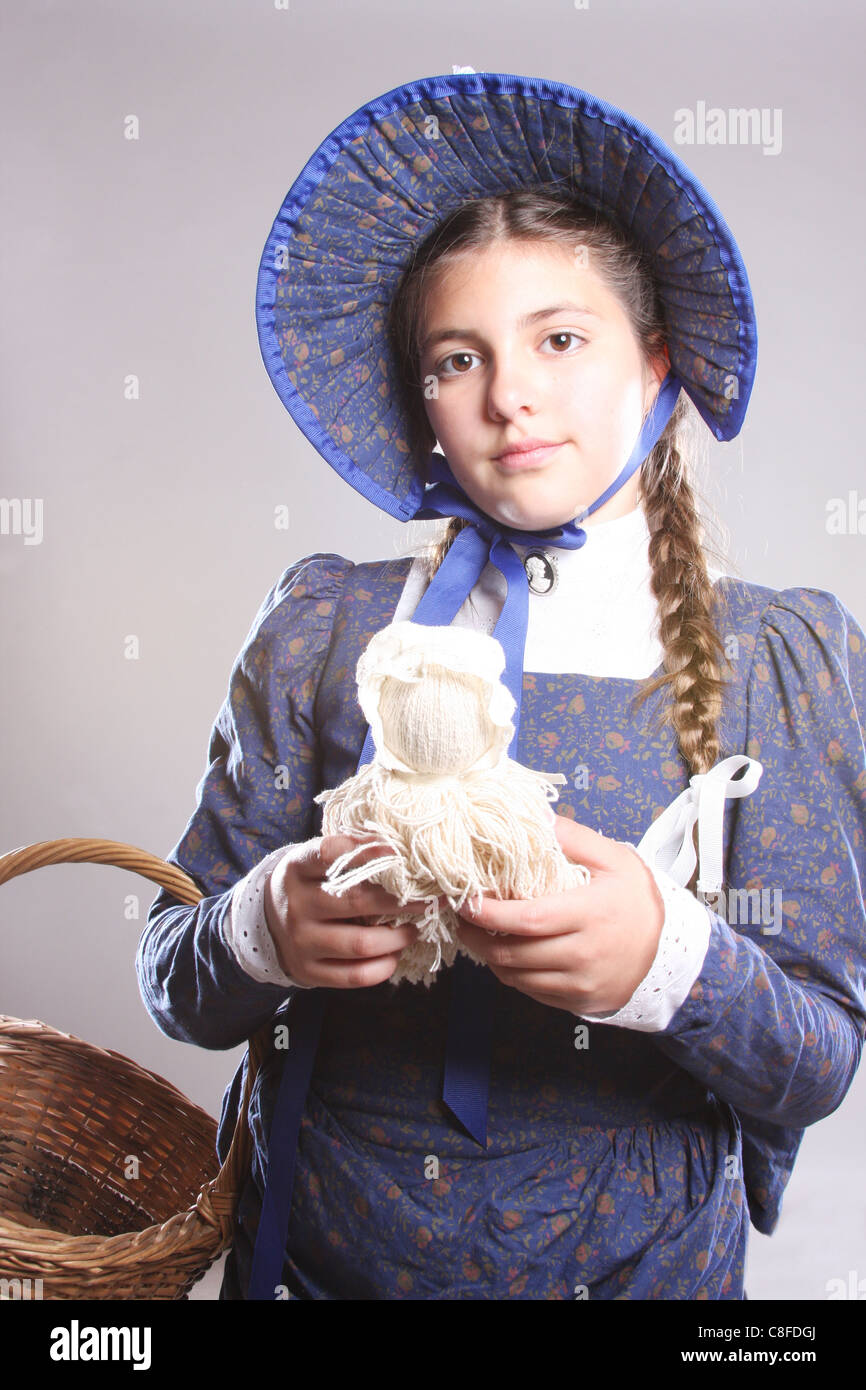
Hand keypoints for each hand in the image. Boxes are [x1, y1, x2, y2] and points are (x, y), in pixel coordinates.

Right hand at [264, 834, 428, 987]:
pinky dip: (383, 966)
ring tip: (413, 930)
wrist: (267, 923)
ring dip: (398, 938)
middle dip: (402, 901)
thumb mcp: (314, 862)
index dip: (367, 851)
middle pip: (358, 901)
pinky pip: (355, 976)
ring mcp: (302, 941)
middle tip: (428, 899)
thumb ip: (347, 854)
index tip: (399, 851)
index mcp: (298, 868)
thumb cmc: (308, 885)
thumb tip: (400, 848)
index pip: (330, 853)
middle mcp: (298, 905)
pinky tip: (394, 954)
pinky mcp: (309, 971)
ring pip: (362, 944)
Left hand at [455, 815, 664, 1015]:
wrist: (670, 950)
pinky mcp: (578, 1002)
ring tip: (477, 934)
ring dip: (489, 956)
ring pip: (516, 977)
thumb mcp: (615, 859)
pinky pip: (531, 993)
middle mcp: (584, 955)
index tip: (465, 900)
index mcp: (590, 914)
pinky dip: (510, 974)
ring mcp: (580, 984)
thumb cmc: (636, 899)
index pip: (527, 919)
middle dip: (476, 936)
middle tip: (461, 918)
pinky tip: (505, 954)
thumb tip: (535, 816)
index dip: (489, 912)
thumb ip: (573, 837)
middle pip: (513, 953)